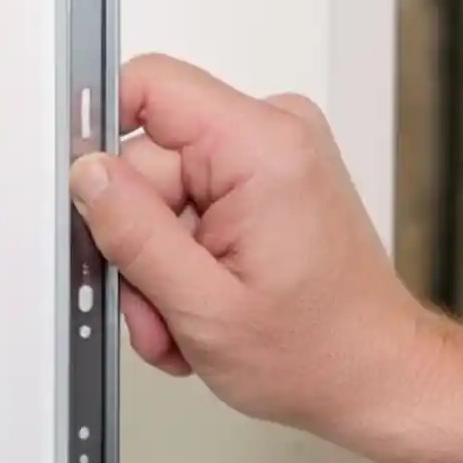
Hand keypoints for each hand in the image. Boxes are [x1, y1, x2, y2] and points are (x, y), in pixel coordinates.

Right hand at [70, 54, 421, 433]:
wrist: (375, 377)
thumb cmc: (322, 352)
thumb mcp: (203, 307)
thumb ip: (134, 233)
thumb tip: (88, 175)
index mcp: (263, 147)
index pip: (149, 86)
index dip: (103, 137)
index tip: (87, 194)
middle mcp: (273, 134)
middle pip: (147, 160)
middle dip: (139, 242)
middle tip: (159, 308)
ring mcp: (272, 155)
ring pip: (162, 193)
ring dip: (159, 264)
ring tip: (186, 318)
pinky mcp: (266, 179)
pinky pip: (189, 203)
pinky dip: (184, 259)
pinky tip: (202, 303)